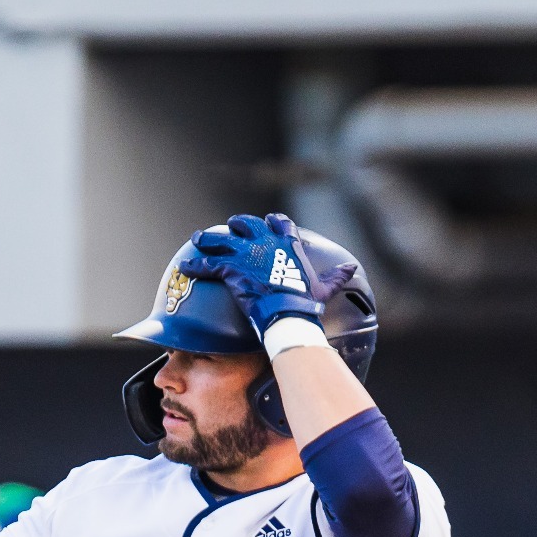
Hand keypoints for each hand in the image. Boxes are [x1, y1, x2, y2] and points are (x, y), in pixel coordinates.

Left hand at [177, 213, 357, 335]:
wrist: (288, 315)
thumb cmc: (307, 304)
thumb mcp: (324, 288)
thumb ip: (336, 276)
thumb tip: (353, 268)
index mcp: (288, 244)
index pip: (280, 223)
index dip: (272, 222)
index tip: (267, 221)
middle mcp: (266, 243)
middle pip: (246, 225)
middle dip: (236, 225)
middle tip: (229, 228)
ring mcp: (247, 254)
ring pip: (222, 239)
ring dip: (208, 239)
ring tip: (197, 239)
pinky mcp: (231, 268)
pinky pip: (208, 263)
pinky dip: (195, 264)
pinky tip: (184, 266)